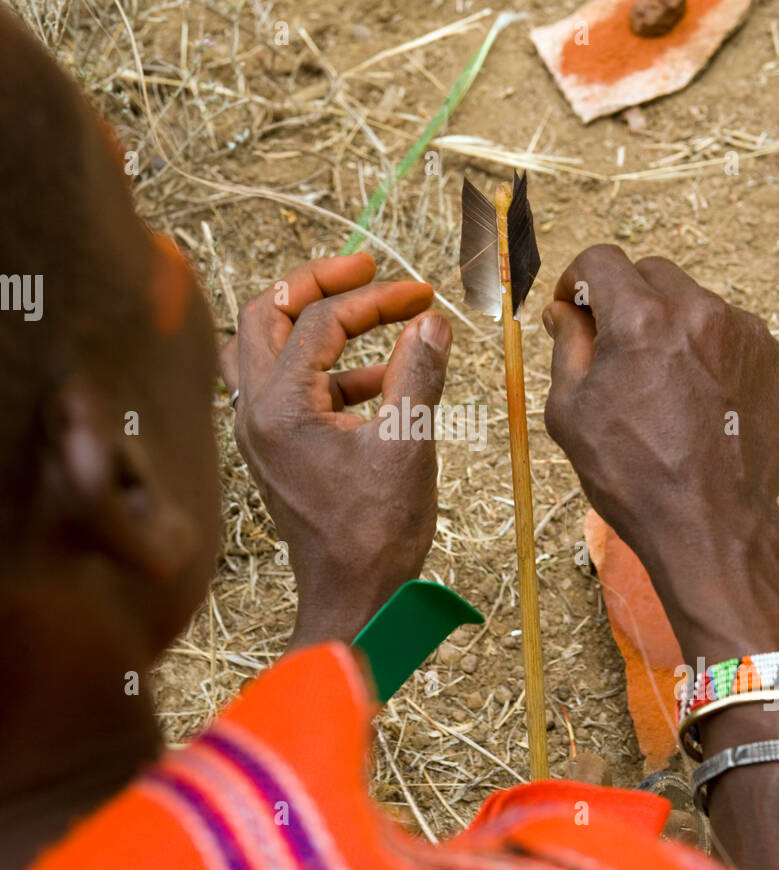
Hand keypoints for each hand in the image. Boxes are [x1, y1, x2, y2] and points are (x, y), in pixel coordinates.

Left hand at [220, 254, 451, 648]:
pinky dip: (327, 369)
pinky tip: (381, 381)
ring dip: (313, 323)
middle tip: (365, 270)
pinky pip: (287, 386)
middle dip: (317, 285)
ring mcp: (259, 430)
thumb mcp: (409, 444)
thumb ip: (419, 374)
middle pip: (264, 314)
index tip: (423, 296)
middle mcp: (255, 411)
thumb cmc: (375, 534)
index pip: (322, 321)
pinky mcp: (274, 447)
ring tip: (372, 316)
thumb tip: (431, 322)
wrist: (351, 599)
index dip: (377, 299)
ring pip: (263, 347)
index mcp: (280, 406)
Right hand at [542, 245, 778, 664]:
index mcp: (641, 318)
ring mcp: (746, 333)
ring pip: (696, 305)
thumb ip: (567, 347)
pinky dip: (712, 354)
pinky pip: (734, 336)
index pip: (601, 259)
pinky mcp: (776, 359)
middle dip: (627, 301)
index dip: (578, 279)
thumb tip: (564, 311)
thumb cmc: (632, 475)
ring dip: (673, 328)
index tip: (574, 306)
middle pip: (652, 275)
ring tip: (664, 386)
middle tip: (616, 348)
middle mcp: (699, 311)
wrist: (710, 526)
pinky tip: (699, 400)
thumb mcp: (571, 412)